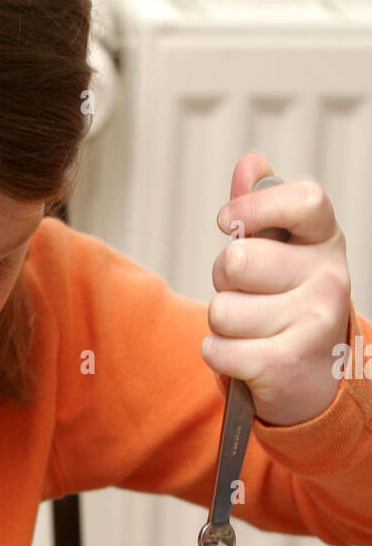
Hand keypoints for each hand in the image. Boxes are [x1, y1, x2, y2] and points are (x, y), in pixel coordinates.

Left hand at [203, 151, 351, 425]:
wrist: (314, 381)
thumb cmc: (289, 306)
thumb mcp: (285, 253)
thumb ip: (262, 210)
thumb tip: (250, 164)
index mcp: (327, 241)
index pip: (303, 200)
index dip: (255, 205)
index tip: (227, 220)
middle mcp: (329, 279)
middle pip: (236, 261)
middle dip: (223, 280)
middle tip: (246, 295)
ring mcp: (312, 323)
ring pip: (221, 310)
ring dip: (221, 324)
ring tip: (250, 330)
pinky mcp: (284, 365)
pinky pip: (216, 349)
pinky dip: (218, 355)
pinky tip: (245, 357)